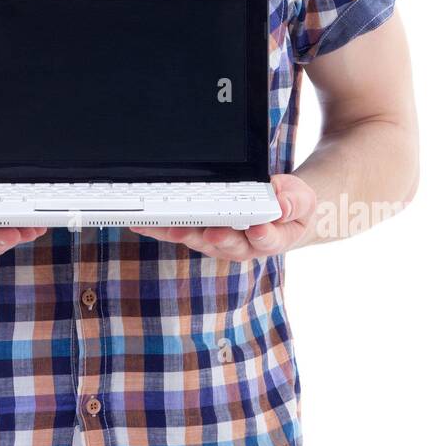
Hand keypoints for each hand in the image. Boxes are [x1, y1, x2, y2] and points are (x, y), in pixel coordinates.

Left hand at [128, 173, 316, 261]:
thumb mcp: (302, 200)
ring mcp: (219, 241)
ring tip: (168, 226)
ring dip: (182, 233)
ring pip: (199, 239)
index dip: (262, 235)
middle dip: (217, 238)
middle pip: (228, 244)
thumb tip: (282, 205)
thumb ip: (294, 203)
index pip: (267, 240)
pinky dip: (162, 228)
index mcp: (271, 239)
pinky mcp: (200, 234)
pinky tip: (144, 223)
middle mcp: (243, 245)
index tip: (257, 228)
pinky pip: (180, 231)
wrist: (278, 213)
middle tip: (209, 232)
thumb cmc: (290, 207)